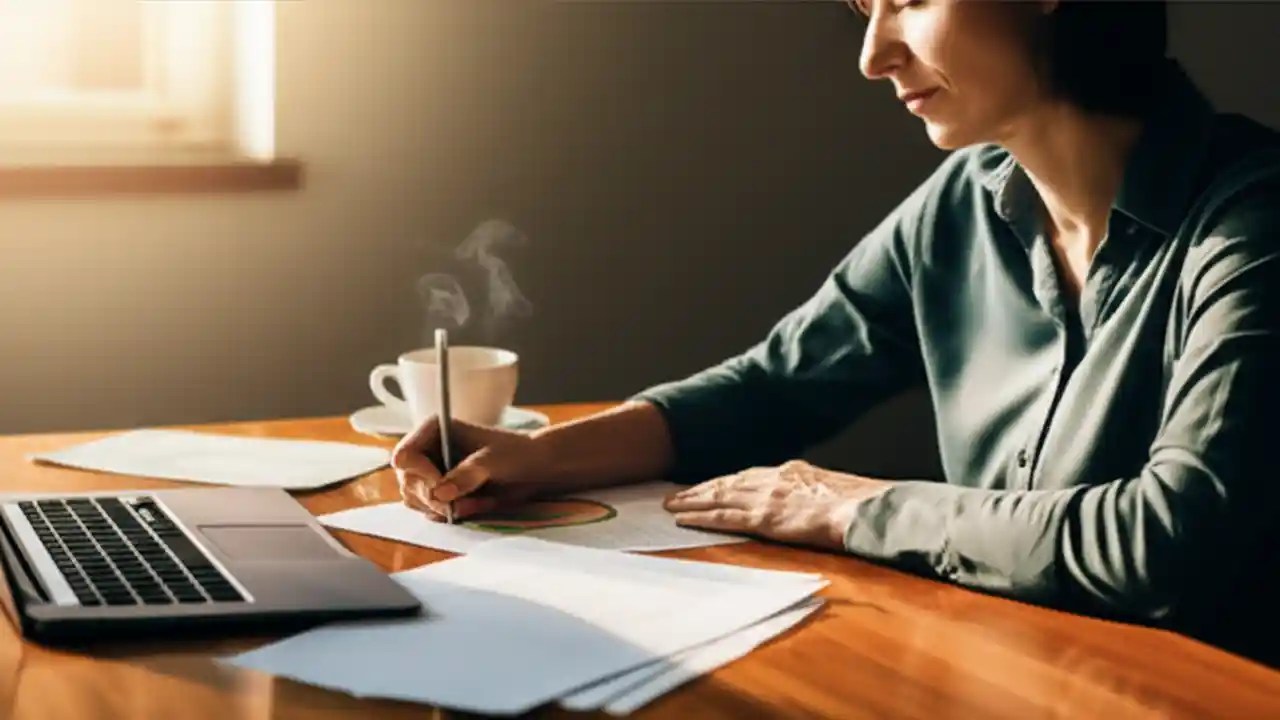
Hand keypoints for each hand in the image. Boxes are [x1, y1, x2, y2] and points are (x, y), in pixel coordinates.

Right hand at [390, 416, 551, 520]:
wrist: (533, 469)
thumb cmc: (515, 454)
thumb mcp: (493, 461)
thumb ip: (467, 475)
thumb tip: (440, 493)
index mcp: (433, 430)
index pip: (404, 455)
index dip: (419, 474)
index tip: (442, 485)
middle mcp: (426, 450)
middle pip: (407, 482)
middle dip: (435, 498)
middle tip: (462, 504)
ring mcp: (430, 473)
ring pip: (415, 500)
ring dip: (444, 508)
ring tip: (476, 501)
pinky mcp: (438, 493)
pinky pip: (429, 511)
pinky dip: (450, 514)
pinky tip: (475, 505)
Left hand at [663, 460, 891, 549]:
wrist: (862, 508)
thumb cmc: (858, 502)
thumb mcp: (834, 488)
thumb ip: (815, 491)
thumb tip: (815, 500)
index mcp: (791, 472)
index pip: (750, 476)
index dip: (727, 481)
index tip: (710, 485)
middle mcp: (773, 480)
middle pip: (728, 483)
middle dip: (702, 488)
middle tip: (678, 494)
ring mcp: (765, 499)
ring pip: (719, 497)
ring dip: (693, 501)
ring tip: (671, 505)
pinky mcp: (762, 519)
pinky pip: (724, 518)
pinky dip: (702, 517)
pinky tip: (684, 519)